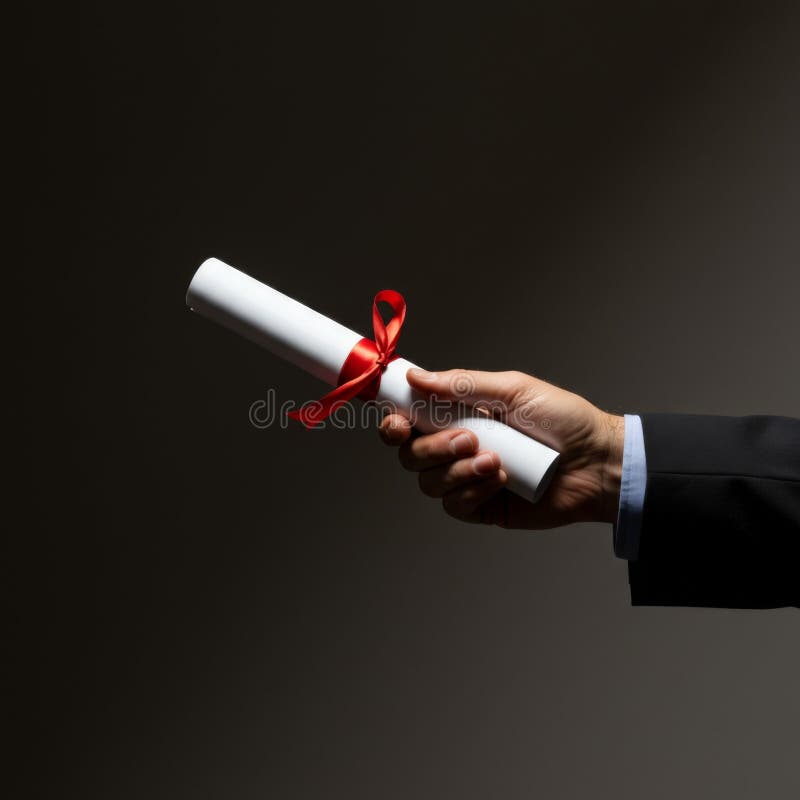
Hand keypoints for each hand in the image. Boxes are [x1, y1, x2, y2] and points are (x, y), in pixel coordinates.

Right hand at [379, 368, 623, 528]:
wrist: (599, 462)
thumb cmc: (564, 420)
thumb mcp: (513, 390)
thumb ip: (463, 384)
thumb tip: (416, 377)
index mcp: (459, 415)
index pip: (409, 421)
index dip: (394, 423)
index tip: (398, 422)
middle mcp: (457, 447)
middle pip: (411, 455)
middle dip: (432, 448)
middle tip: (468, 439)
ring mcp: (468, 479)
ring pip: (429, 482)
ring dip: (456, 471)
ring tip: (496, 461)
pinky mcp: (482, 507)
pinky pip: (454, 506)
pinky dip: (472, 491)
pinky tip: (500, 481)